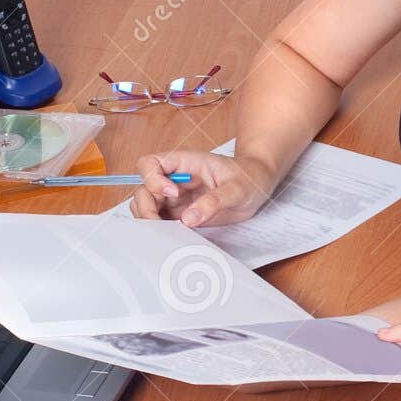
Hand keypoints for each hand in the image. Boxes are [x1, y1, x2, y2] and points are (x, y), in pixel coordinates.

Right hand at [130, 150, 274, 226]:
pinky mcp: (180, 215)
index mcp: (185, 163)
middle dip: (146, 207)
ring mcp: (175, 199)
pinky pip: (160, 222)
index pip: (150, 164)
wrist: (258, 186)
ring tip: (168, 232)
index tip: (174, 194)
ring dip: (149, 220)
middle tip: (161, 224)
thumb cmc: (249, 177)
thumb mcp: (237, 187)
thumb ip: (214, 201)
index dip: (153, 179)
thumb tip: (188, 218)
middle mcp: (174, 180)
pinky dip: (159, 231)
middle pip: (143, 189)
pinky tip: (173, 238)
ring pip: (146, 207)